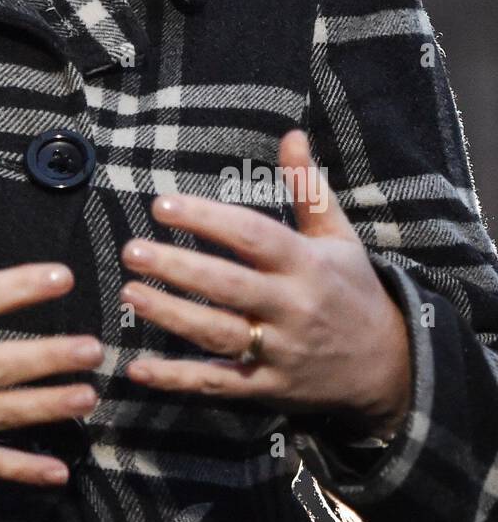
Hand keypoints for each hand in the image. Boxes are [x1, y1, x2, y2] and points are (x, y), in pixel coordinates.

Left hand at [119, 130, 411, 437]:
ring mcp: (280, 352)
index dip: (207, 219)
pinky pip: (218, 383)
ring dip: (171, 316)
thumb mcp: (339, 237)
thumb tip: (291, 134)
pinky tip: (138, 369)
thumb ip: (309, 187)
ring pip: (219, 333)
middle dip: (179, 268)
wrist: (390, 368)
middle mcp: (293, 308)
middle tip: (132, 250)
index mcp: (308, 264)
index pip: (252, 235)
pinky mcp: (268, 388)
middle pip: (229, 286)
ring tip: (130, 293)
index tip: (162, 205)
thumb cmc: (352, 290)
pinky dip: (177, 380)